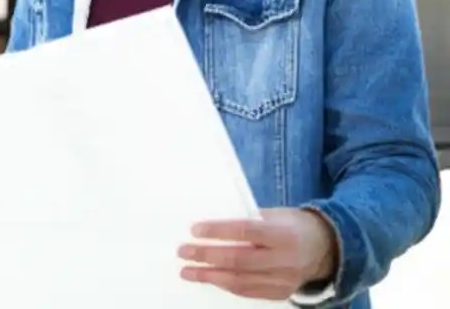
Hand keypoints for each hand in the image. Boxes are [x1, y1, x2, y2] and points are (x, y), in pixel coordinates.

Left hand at [178, 208, 338, 299]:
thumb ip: (248, 221)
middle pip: (239, 259)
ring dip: (210, 276)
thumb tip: (212, 227)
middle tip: (183, 252)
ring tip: (188, 271)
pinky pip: (249, 291)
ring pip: (241, 280)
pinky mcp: (281, 292)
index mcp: (283, 234)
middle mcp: (285, 259)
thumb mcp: (275, 215)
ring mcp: (284, 280)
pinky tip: (210, 279)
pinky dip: (227, 285)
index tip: (195, 230)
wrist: (325, 248)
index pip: (246, 232)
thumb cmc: (292, 225)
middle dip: (207, 256)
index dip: (219, 231)